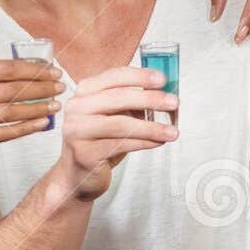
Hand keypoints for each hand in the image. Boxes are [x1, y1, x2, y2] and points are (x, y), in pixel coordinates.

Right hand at [0, 59, 62, 160]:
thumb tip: (28, 69)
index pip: (6, 69)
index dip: (34, 70)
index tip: (53, 71)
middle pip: (11, 90)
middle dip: (41, 88)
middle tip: (62, 87)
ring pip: (9, 112)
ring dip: (37, 108)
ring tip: (57, 105)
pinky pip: (2, 133)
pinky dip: (25, 128)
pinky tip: (41, 124)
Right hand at [56, 65, 177, 199]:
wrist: (77, 174)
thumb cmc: (99, 141)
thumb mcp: (114, 116)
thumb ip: (132, 104)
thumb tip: (164, 96)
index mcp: (85, 92)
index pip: (114, 76)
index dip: (139, 76)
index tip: (162, 79)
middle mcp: (77, 108)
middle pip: (117, 98)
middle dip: (150, 99)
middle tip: (173, 102)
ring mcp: (77, 131)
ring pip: (120, 124)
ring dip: (151, 127)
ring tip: (172, 131)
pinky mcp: (84, 153)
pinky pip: (120, 145)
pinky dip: (143, 142)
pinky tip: (158, 142)